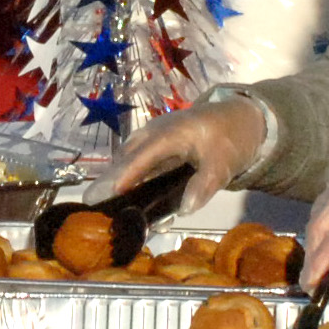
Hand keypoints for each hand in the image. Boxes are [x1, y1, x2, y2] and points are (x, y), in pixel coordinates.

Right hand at [109, 99, 270, 210]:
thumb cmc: (230, 140)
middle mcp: (155, 133)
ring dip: (113, 178)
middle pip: (126, 156)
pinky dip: (125, 175)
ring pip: (127, 157)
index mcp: (171, 134)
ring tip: (100, 203)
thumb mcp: (223, 165)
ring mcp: (152, 137)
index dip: (124, 175)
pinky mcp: (154, 145)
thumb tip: (184, 210)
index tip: (106, 193)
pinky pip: (134, 159)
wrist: (238, 118)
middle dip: (108, 179)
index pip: (142, 156)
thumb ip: (204, 186)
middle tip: (90, 202)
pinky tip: (121, 195)